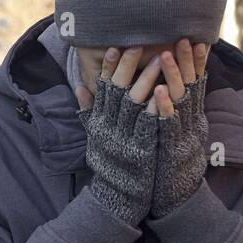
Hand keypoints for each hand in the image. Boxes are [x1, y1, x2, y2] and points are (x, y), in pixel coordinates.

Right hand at [75, 47, 162, 226]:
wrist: (116, 198)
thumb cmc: (109, 164)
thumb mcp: (95, 137)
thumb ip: (88, 112)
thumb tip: (79, 87)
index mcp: (98, 122)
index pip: (102, 89)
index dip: (108, 68)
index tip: (114, 47)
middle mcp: (108, 128)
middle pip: (117, 91)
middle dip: (128, 67)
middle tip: (139, 45)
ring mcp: (123, 139)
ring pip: (133, 104)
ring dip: (146, 80)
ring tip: (159, 60)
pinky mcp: (140, 150)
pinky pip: (147, 125)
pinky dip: (153, 107)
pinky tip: (163, 92)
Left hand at [149, 39, 209, 217]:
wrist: (175, 202)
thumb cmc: (168, 166)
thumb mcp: (172, 136)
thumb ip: (172, 114)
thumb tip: (169, 92)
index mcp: (192, 120)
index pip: (196, 85)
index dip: (196, 63)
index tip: (196, 39)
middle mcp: (192, 125)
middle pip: (192, 87)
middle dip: (187, 62)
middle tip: (183, 38)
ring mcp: (183, 137)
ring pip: (181, 103)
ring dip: (174, 77)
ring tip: (166, 54)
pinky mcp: (171, 151)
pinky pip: (168, 127)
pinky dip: (164, 109)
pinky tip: (158, 93)